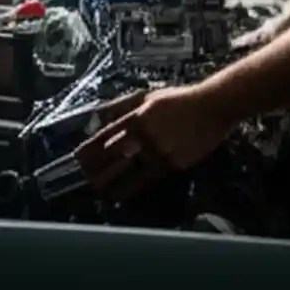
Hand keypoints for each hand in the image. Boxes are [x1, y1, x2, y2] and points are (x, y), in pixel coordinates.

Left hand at [75, 86, 234, 200]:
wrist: (211, 107)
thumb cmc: (178, 100)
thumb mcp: (147, 97)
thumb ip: (123, 106)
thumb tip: (101, 116)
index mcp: (136, 116)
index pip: (106, 135)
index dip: (91, 148)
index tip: (78, 157)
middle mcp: (145, 134)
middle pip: (114, 155)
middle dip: (97, 167)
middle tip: (85, 177)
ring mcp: (159, 150)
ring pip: (129, 170)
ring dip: (112, 181)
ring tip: (100, 190)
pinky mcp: (173, 162)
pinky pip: (149, 177)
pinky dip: (133, 186)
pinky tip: (123, 193)